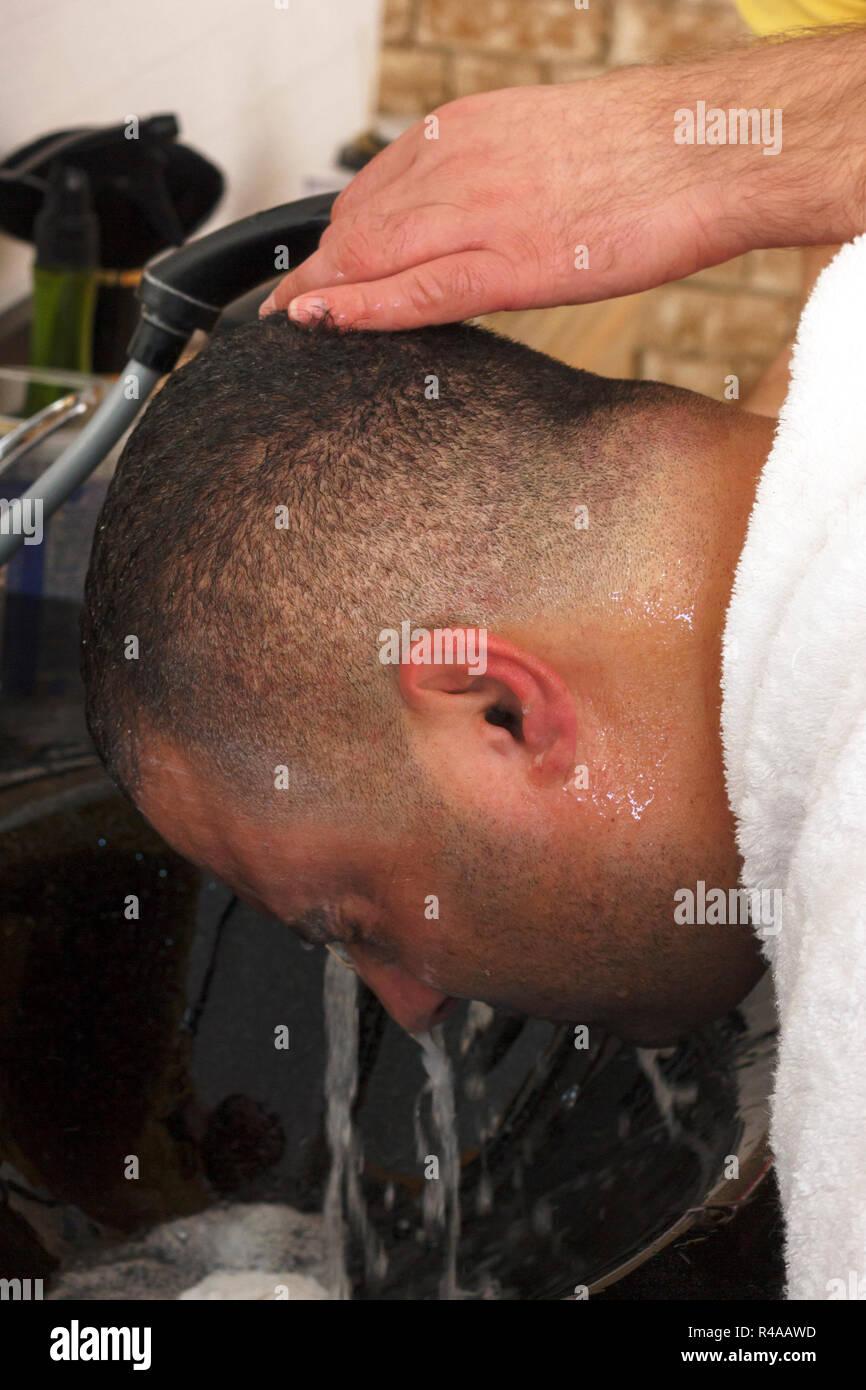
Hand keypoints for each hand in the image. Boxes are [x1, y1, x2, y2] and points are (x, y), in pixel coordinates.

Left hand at [261, 71, 745, 329]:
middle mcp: (460, 161)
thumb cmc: (649, 150)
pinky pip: (416, 291)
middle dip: (316, 267)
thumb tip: (472, 212)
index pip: (374, 187)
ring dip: (324, 289)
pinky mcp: (510, 263)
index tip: (312, 262)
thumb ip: (494, 173)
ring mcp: (480, 212)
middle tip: (287, 304)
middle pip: (357, 223)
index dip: (333, 233)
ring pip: (372, 254)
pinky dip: (361, 307)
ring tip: (292, 321)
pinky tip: (321, 319)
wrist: (712, 148)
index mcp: (470, 128)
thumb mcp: (547, 141)